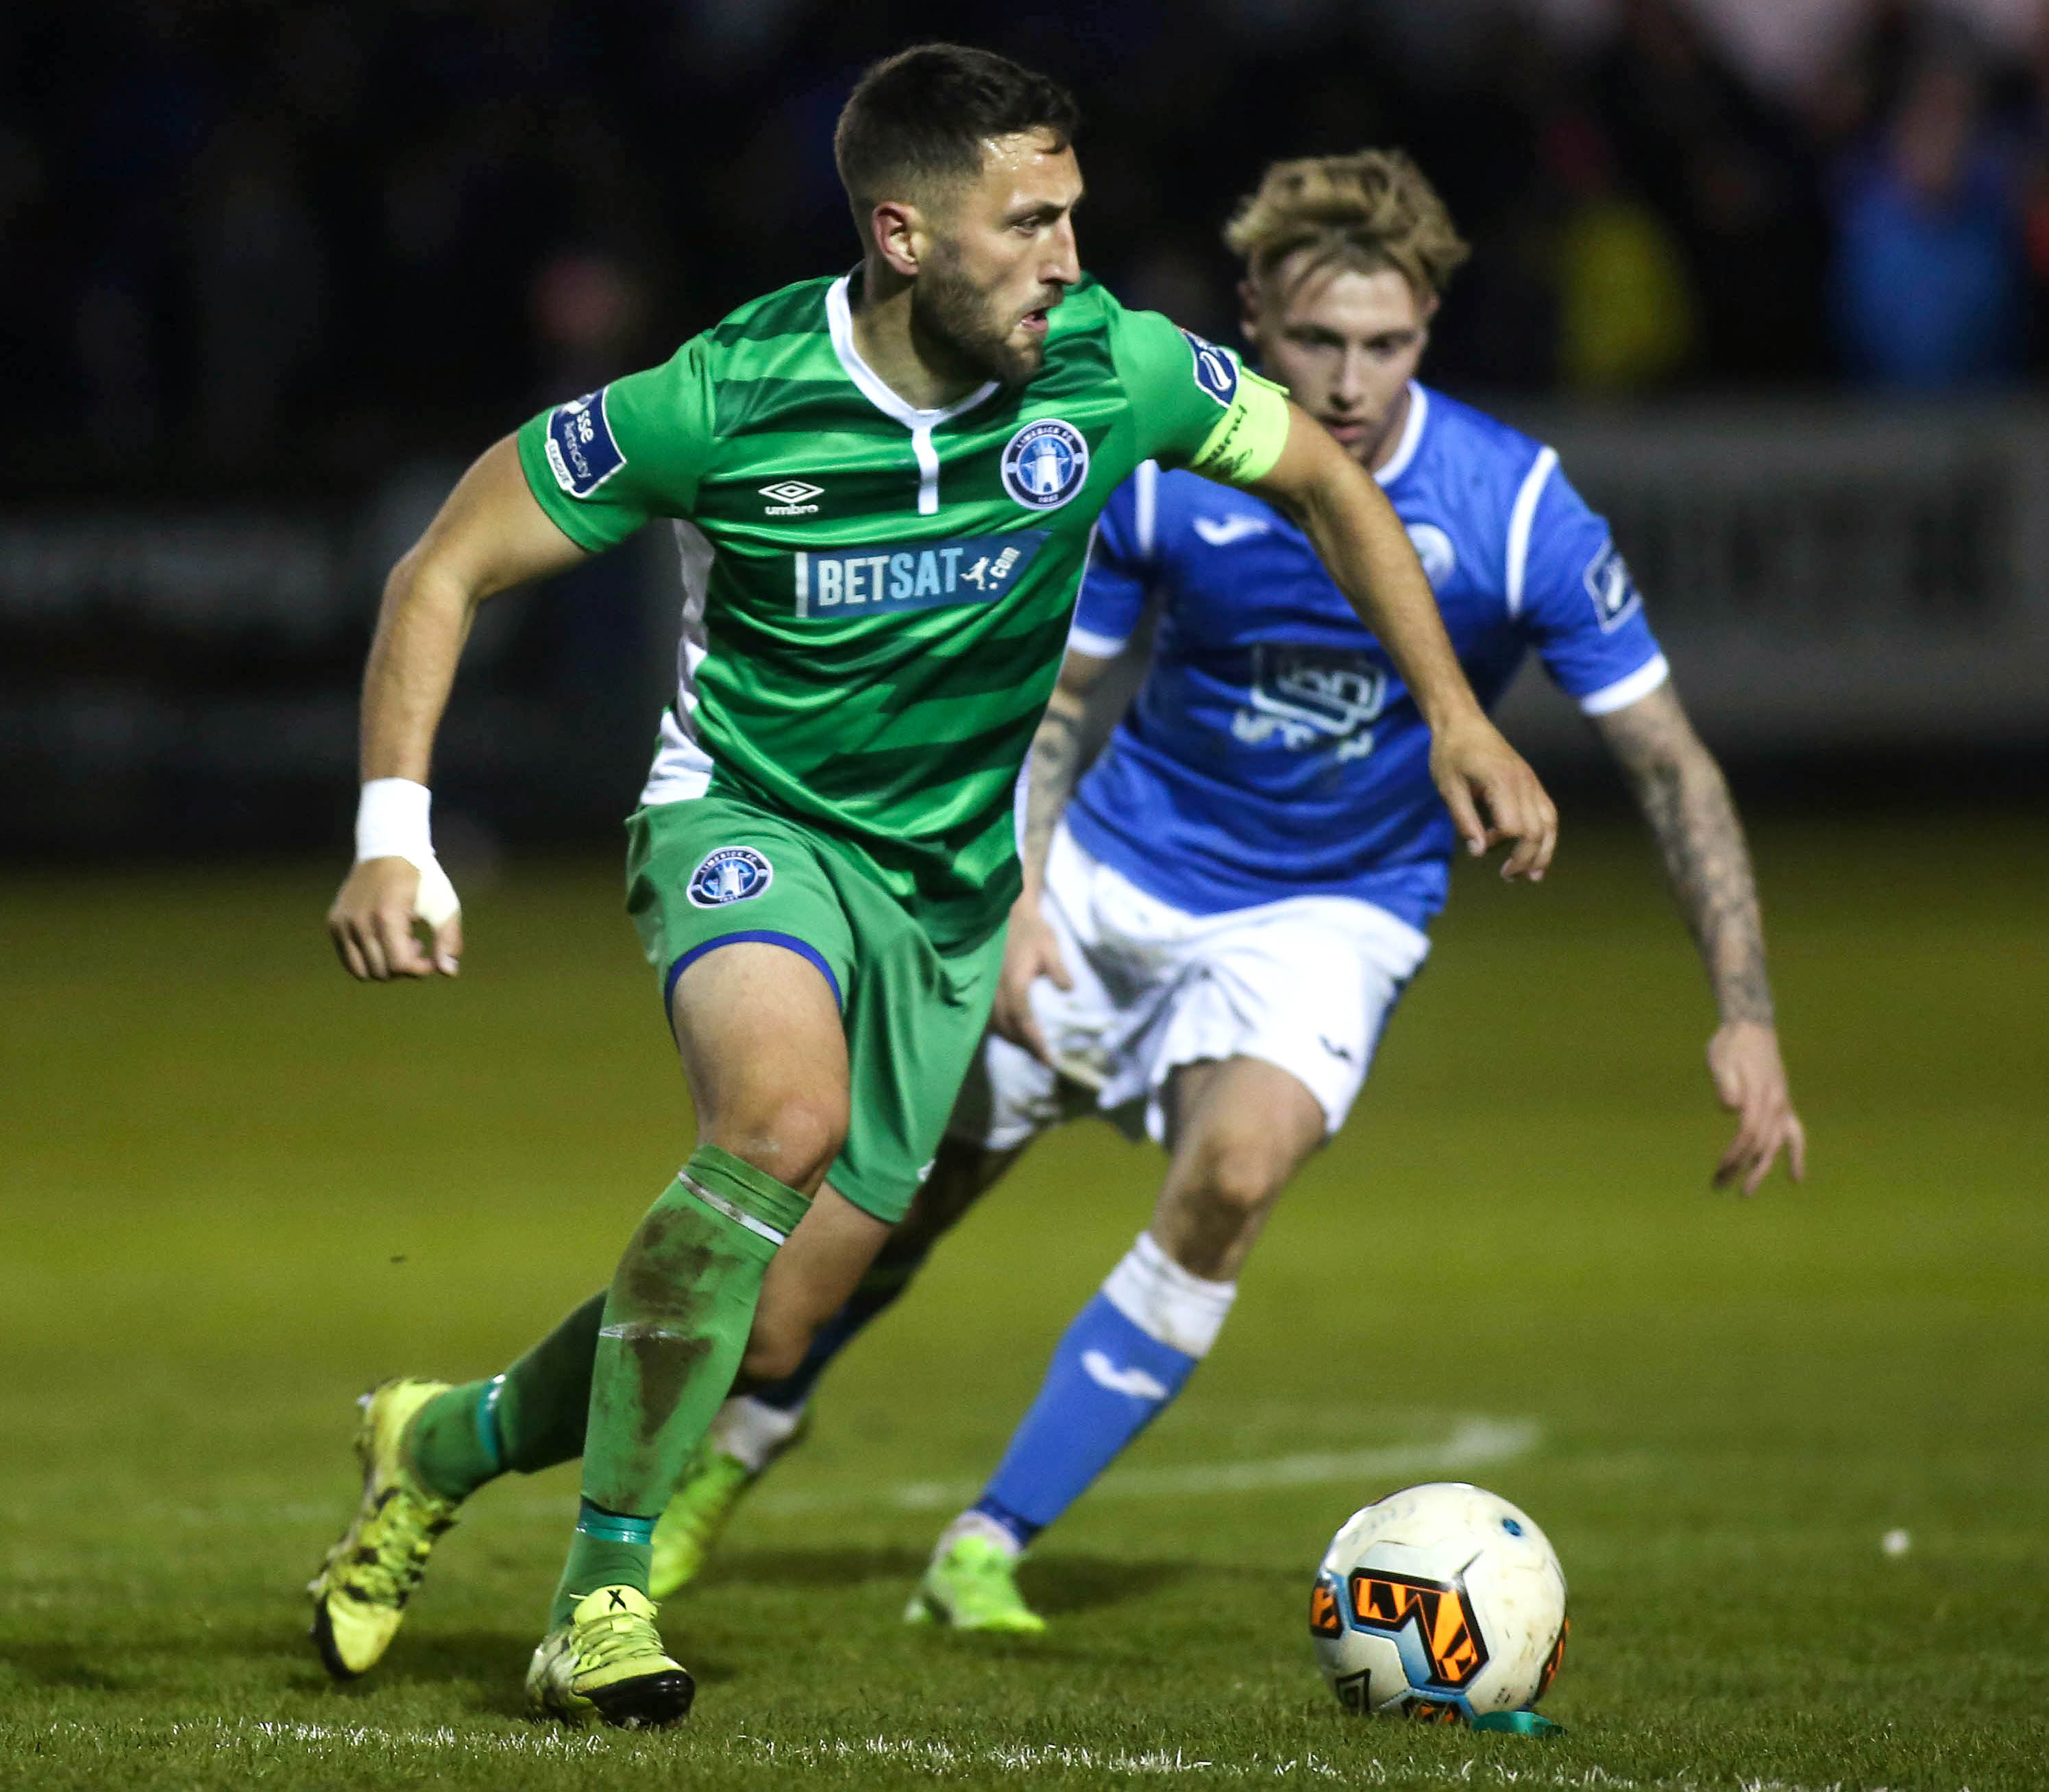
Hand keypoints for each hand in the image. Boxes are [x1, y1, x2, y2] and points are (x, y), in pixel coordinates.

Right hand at [327, 857, 462, 980]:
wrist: (389, 850)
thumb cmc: (422, 879)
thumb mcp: (444, 906)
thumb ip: (448, 939)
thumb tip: (449, 972)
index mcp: (386, 915)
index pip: (399, 965)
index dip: (420, 969)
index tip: (432, 958)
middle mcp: (358, 921)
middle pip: (382, 972)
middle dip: (404, 967)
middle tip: (416, 945)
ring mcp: (342, 922)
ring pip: (362, 972)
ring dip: (385, 967)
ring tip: (400, 944)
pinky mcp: (334, 923)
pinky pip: (349, 960)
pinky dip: (368, 959)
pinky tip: (385, 940)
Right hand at [989, 892, 1071, 1066]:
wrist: (1006, 912)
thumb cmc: (1032, 929)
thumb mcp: (1050, 946)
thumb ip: (1059, 969)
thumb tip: (1067, 990)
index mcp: (1014, 984)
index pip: (1025, 1023)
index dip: (1036, 1044)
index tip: (1051, 1061)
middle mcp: (995, 992)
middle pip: (1008, 1030)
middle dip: (1025, 1048)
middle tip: (1044, 1060)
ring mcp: (985, 991)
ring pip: (995, 1027)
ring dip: (1012, 1041)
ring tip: (1031, 1049)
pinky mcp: (982, 989)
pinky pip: (987, 1019)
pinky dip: (1001, 1030)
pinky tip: (1013, 1032)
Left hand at [1428, 712, 1558, 880]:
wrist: (1463, 723)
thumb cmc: (1450, 754)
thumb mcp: (1448, 788)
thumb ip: (1464, 821)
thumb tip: (1478, 853)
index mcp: (1501, 782)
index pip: (1513, 827)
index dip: (1500, 845)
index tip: (1480, 848)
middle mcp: (1523, 783)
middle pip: (1536, 830)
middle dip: (1525, 859)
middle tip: (1508, 877)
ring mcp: (1531, 782)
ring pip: (1549, 823)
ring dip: (1543, 852)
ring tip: (1532, 875)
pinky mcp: (1531, 783)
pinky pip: (1547, 812)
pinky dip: (1545, 835)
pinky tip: (1535, 851)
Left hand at [1707, 1021, 1804, 1194]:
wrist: (1751, 1027)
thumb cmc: (1730, 1044)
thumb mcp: (1719, 1057)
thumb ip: (1725, 1081)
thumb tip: (1730, 1107)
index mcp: (1760, 1095)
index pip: (1748, 1135)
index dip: (1735, 1155)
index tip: (1719, 1169)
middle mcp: (1777, 1104)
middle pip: (1760, 1145)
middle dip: (1740, 1169)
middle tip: (1718, 1187)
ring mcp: (1782, 1106)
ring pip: (1775, 1146)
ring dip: (1761, 1170)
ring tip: (1745, 1193)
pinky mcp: (1783, 1105)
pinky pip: (1795, 1135)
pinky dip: (1796, 1156)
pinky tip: (1796, 1177)